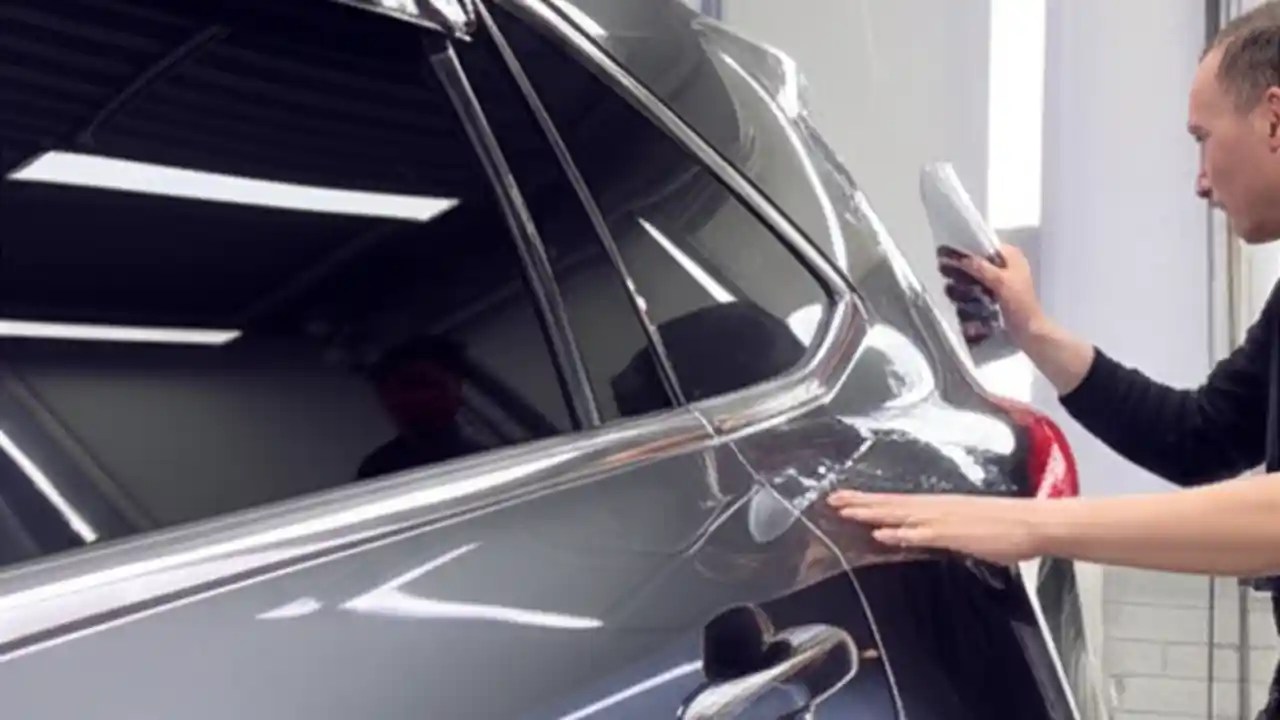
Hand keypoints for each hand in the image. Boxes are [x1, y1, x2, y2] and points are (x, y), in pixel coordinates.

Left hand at [826, 490, 1044, 565]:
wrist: (1031, 523)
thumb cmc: (1004, 526)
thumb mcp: (966, 526)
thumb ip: (942, 530)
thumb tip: (925, 535)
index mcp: (938, 504)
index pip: (896, 501)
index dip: (870, 500)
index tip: (845, 497)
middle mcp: (935, 507)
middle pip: (890, 503)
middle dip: (860, 502)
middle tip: (831, 499)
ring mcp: (942, 519)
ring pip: (899, 514)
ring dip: (871, 513)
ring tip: (844, 511)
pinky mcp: (953, 534)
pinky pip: (921, 534)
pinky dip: (900, 533)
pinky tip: (880, 534)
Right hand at [938, 244, 1044, 347]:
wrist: (1028, 329)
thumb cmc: (1018, 303)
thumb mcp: (1000, 281)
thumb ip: (980, 267)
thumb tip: (959, 258)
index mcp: (1012, 256)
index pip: (985, 245)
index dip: (968, 249)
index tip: (951, 256)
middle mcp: (1007, 264)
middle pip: (980, 260)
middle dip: (964, 266)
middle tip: (947, 272)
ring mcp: (1002, 279)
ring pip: (978, 274)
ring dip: (965, 279)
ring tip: (951, 285)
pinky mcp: (997, 293)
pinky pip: (979, 286)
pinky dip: (970, 289)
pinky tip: (959, 295)